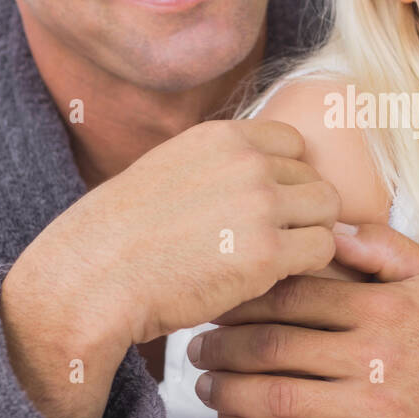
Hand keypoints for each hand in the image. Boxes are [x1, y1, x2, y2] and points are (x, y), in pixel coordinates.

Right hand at [5, 118, 339, 354]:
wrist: (91, 279)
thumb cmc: (123, 236)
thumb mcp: (170, 170)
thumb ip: (220, 165)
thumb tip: (266, 175)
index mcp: (222, 137)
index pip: (294, 144)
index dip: (286, 179)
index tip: (264, 209)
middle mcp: (247, 162)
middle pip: (315, 180)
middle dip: (299, 213)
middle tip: (268, 244)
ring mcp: (260, 206)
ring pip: (327, 212)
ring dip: (308, 239)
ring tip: (270, 262)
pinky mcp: (267, 253)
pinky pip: (322, 250)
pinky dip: (304, 268)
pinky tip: (268, 280)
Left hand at [188, 220, 418, 417]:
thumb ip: (385, 247)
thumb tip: (329, 224)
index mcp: (381, 307)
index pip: (293, 294)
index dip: (244, 296)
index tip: (217, 298)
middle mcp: (373, 355)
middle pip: (274, 345)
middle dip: (222, 345)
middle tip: (192, 346)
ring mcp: (377, 409)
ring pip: (281, 398)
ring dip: (231, 394)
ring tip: (204, 389)